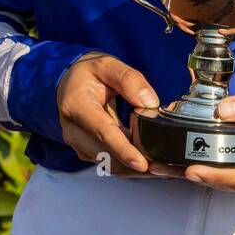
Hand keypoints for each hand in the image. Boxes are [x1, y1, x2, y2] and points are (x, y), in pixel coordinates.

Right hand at [57, 51, 163, 171]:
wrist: (67, 85)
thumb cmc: (87, 74)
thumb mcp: (107, 65)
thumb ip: (129, 80)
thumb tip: (150, 102)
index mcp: (77, 105)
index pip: (102, 132)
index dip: (123, 150)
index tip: (142, 163)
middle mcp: (74, 130)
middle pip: (108, 155)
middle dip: (138, 165)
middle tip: (168, 167)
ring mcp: (79, 144)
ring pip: (111, 165)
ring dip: (137, 170)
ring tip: (165, 168)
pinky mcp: (87, 152)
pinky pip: (111, 163)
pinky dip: (131, 166)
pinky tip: (152, 163)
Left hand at [180, 85, 234, 202]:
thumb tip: (222, 111)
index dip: (215, 176)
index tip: (190, 170)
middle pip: (233, 185)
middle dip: (201, 176)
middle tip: (166, 168)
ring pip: (232, 184)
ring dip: (205, 174)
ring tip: (171, 165)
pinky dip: (216, 169)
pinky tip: (193, 160)